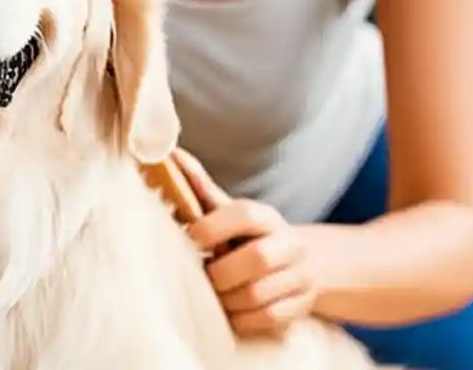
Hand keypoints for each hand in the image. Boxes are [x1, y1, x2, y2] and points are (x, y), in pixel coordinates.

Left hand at [171, 148, 317, 336]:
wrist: (299, 264)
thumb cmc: (247, 237)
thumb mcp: (227, 213)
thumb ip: (200, 188)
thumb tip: (170, 154)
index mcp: (266, 217)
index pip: (245, 215)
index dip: (212, 228)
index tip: (190, 240)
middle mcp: (289, 243)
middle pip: (258, 259)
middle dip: (222, 273)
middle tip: (204, 276)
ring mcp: (300, 276)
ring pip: (259, 295)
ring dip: (228, 299)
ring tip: (215, 295)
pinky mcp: (301, 306)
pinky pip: (268, 319)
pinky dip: (243, 319)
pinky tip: (232, 311)